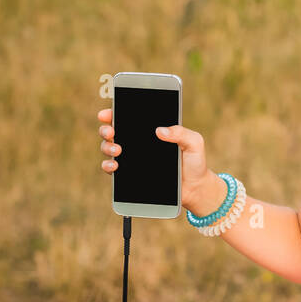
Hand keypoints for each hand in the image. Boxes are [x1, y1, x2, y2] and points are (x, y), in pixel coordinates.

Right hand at [97, 108, 211, 210]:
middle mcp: (138, 142)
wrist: (194, 188)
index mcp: (151, 130)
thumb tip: (160, 130)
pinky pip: (112, 169)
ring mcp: (132, 158)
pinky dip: (108, 166)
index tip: (107, 113)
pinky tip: (114, 166)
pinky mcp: (131, 175)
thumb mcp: (194, 143)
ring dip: (107, 147)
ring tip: (118, 151)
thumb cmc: (195, 162)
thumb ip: (181, 133)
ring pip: (109, 148)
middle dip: (106, 129)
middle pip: (113, 131)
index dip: (114, 113)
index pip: (129, 117)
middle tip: (111, 132)